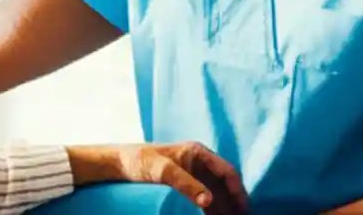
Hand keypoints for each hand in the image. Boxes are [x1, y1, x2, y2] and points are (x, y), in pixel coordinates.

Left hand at [67, 141, 248, 213]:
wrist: (119, 163)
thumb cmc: (140, 161)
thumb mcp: (162, 172)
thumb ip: (185, 184)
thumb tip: (208, 200)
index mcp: (198, 153)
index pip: (227, 171)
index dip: (238, 190)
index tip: (243, 208)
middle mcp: (199, 162)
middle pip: (225, 184)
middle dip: (235, 202)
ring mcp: (193, 173)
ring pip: (216, 193)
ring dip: (225, 208)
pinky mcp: (185, 183)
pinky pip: (205, 198)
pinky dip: (212, 210)